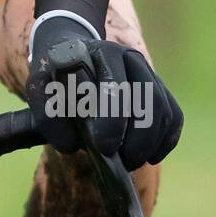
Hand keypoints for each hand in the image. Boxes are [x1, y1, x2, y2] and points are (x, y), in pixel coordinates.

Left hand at [27, 15, 182, 170]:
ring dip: (151, 141)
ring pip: (162, 108)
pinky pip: (173, 115)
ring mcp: (146, 72)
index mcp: (99, 53)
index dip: (112, 119)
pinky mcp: (158, 89)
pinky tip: (151, 156)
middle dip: (136, 135)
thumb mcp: (42, 91)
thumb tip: (70, 145)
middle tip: (123, 162)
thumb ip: (48, 116)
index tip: (102, 147)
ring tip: (131, 162)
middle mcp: (127, 57)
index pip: (114, 86)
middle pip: (146, 98)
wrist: (71, 59)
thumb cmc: (56, 80)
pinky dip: (166, 139)